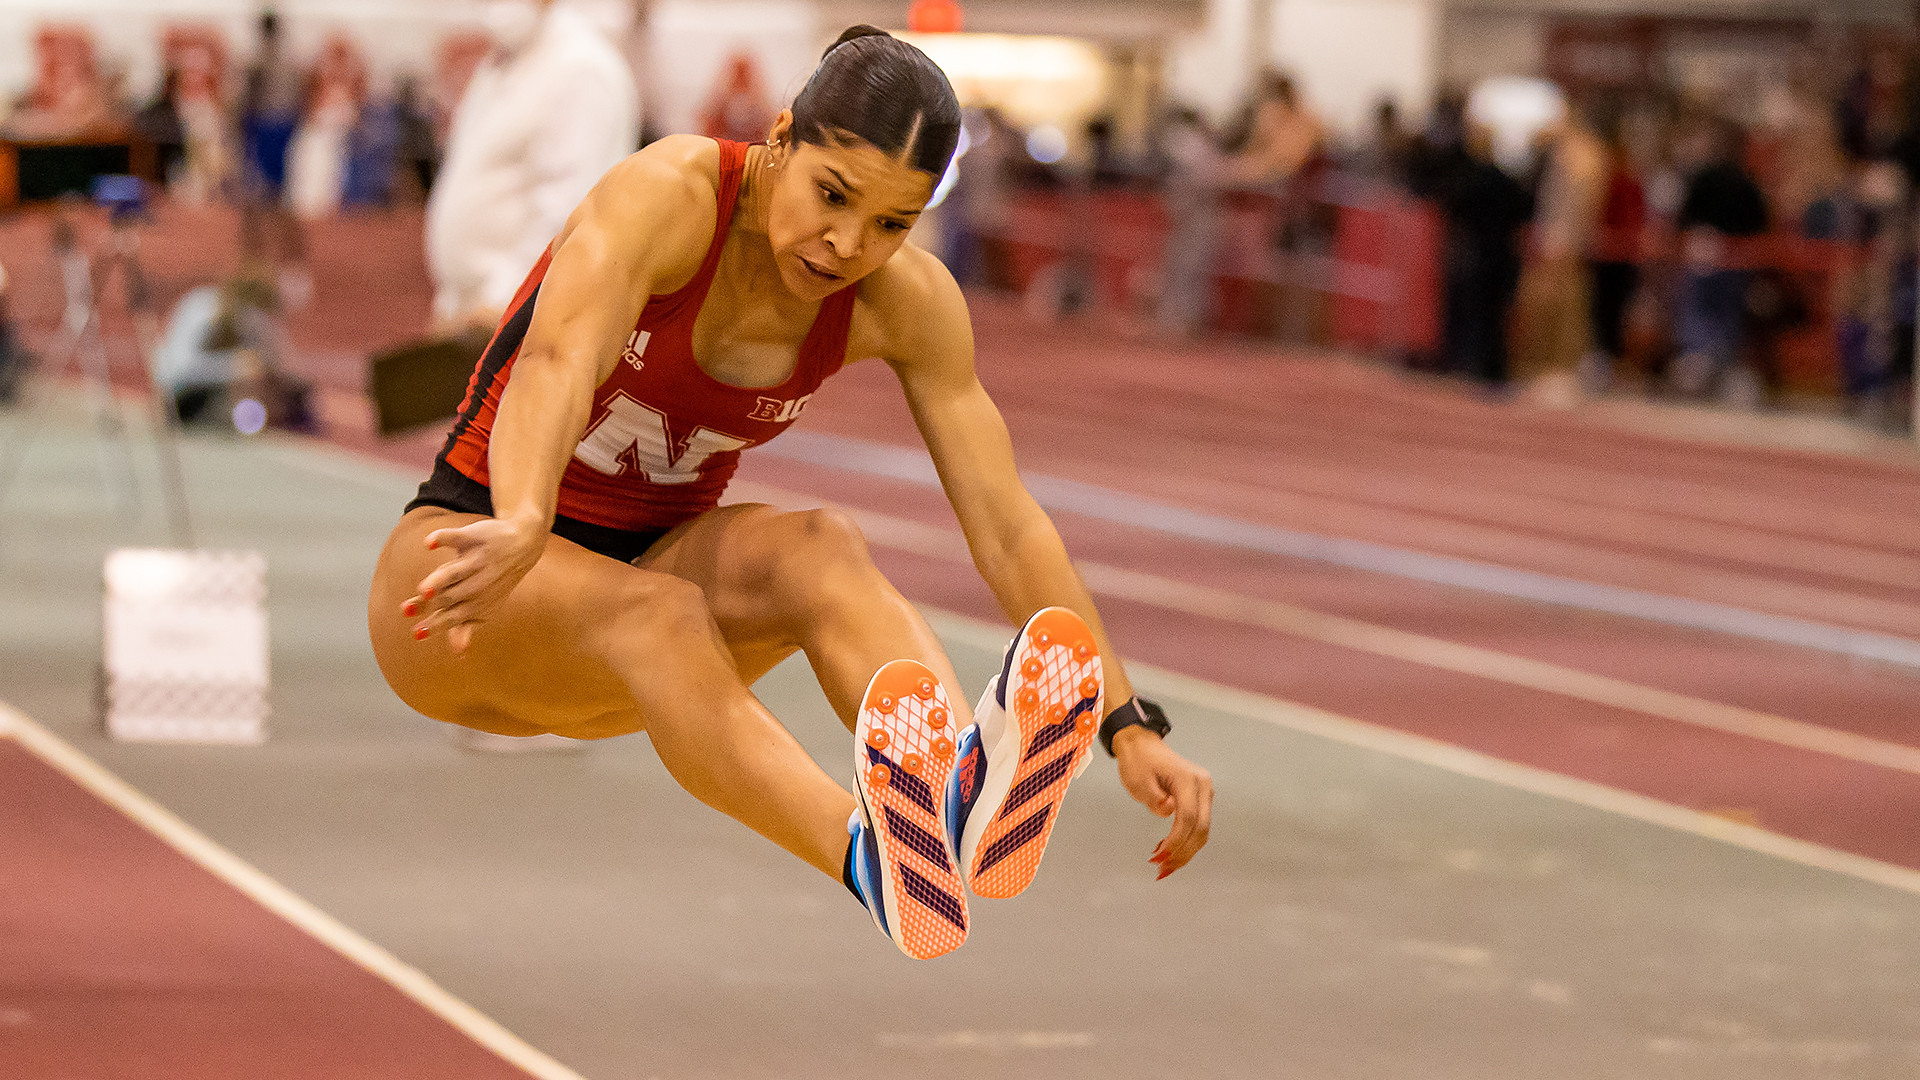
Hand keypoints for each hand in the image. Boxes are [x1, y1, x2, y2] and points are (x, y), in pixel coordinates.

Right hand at [402, 515, 545, 653]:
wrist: (523, 546)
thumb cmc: (494, 581)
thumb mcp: (482, 605)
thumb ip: (464, 626)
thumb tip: (458, 654)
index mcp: (477, 603)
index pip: (452, 616)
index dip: (436, 625)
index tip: (417, 634)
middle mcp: (477, 584)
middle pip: (449, 595)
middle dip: (429, 604)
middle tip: (406, 611)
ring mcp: (476, 560)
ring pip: (455, 572)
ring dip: (439, 580)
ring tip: (424, 590)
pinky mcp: (474, 537)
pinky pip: (457, 537)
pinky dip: (443, 539)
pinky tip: (429, 544)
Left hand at [1112, 725, 1212, 878]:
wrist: (1142, 746)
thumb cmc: (1138, 762)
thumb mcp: (1138, 780)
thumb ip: (1153, 797)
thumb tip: (1170, 810)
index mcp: (1189, 779)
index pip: (1188, 817)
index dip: (1175, 841)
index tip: (1158, 857)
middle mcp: (1203, 785)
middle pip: (1200, 828)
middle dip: (1182, 853)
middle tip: (1162, 870)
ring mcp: (1204, 792)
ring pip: (1202, 831)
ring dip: (1185, 852)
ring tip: (1165, 866)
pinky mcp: (1200, 799)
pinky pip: (1197, 825)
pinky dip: (1185, 842)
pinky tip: (1169, 851)